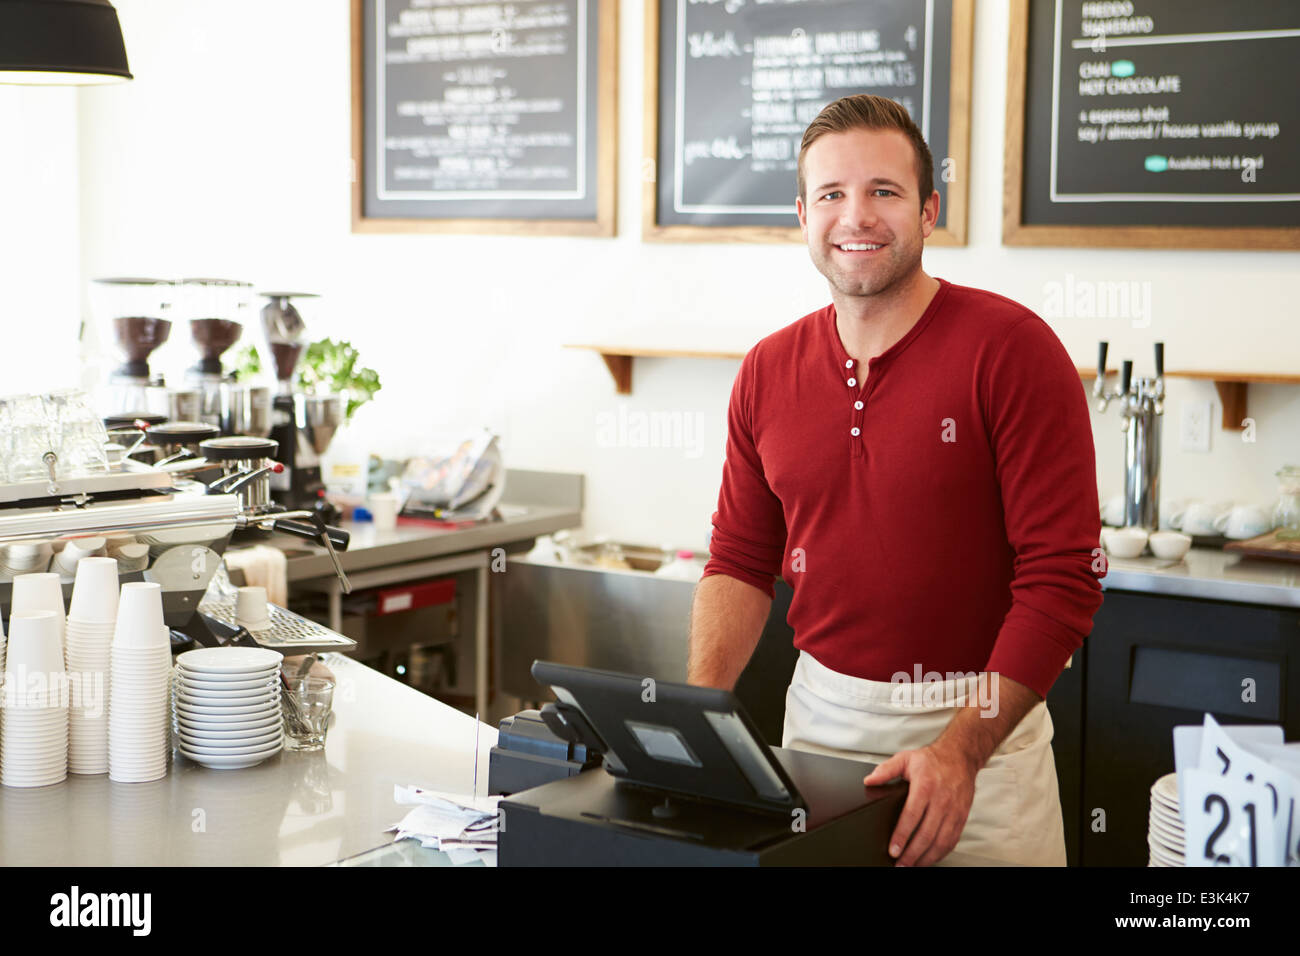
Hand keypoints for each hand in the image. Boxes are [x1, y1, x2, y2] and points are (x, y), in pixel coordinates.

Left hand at [863, 740, 977, 866]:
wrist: (960, 757)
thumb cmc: (932, 760)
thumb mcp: (906, 758)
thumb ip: (886, 770)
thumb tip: (869, 780)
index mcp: (925, 786)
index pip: (912, 815)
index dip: (901, 835)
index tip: (893, 849)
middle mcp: (941, 800)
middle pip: (926, 834)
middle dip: (912, 853)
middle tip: (900, 864)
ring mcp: (953, 810)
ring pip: (941, 841)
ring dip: (926, 858)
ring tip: (912, 866)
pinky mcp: (962, 817)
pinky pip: (952, 840)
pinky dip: (940, 853)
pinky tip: (930, 858)